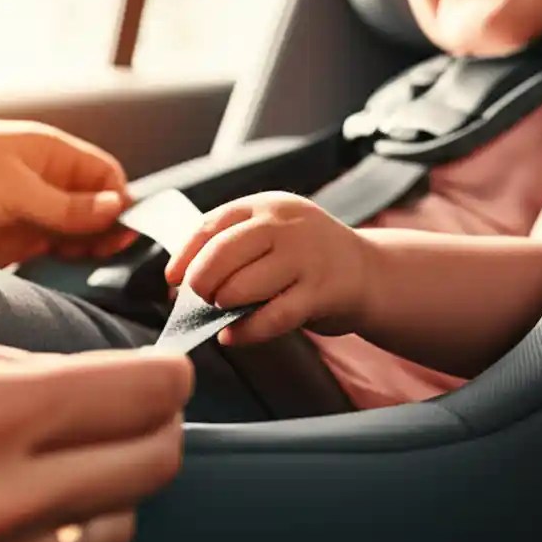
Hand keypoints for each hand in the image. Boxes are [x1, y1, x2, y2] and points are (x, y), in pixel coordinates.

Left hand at [0, 118, 136, 265]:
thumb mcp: (14, 187)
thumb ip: (67, 206)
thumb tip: (118, 209)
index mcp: (50, 153)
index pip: (106, 177)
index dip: (122, 203)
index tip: (129, 234)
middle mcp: (43, 182)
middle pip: (95, 209)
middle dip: (109, 233)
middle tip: (116, 260)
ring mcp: (25, 213)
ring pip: (73, 236)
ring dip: (86, 253)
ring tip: (94, 272)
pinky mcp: (6, 244)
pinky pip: (46, 257)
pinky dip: (60, 268)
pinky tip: (68, 280)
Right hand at [0, 325, 190, 541]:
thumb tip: (68, 377)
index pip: (136, 394)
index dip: (169, 374)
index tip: (169, 367)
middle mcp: (0, 501)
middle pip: (153, 464)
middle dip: (160, 426)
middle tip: (138, 407)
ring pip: (118, 528)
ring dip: (116, 488)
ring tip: (74, 459)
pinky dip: (67, 538)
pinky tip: (28, 510)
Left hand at [165, 191, 371, 344]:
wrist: (369, 272)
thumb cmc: (307, 258)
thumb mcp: (273, 233)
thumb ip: (233, 246)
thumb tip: (180, 281)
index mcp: (267, 205)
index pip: (212, 224)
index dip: (185, 254)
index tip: (172, 279)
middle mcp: (285, 225)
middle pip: (221, 253)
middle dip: (200, 282)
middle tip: (201, 299)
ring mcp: (305, 258)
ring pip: (242, 286)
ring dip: (222, 304)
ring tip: (223, 312)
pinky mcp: (321, 293)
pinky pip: (270, 317)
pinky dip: (244, 331)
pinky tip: (232, 336)